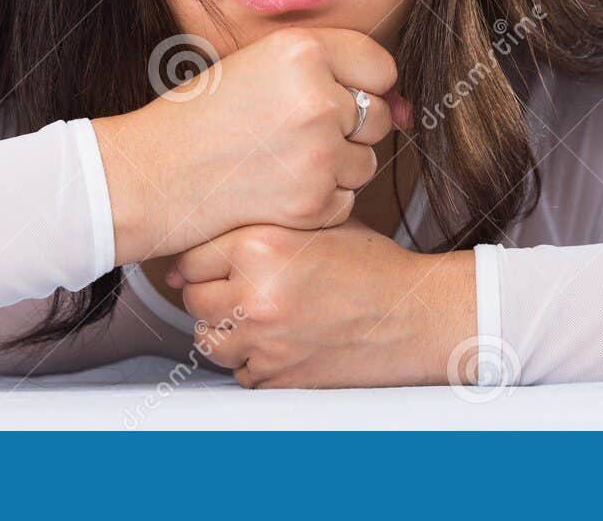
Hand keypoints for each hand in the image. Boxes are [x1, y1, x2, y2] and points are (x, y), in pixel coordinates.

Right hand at [89, 27, 407, 261]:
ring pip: (367, 160)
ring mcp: (318, 152)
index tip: (332, 97)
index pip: (380, 64)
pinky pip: (348, 199)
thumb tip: (409, 109)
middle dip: (348, 128)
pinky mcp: (313, 201)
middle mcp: (316, 96)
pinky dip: (321, 201)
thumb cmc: (197, 119)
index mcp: (301, 49)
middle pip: (378, 114)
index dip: (360, 84)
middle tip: (293, 133)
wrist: (148, 174)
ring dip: (337, 167)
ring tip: (280, 160)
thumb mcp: (258, 68)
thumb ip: (329, 75)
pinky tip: (277, 189)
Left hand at [169, 220, 475, 388]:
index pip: (188, 257)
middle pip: (192, 300)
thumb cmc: (373, 268)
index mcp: (260, 246)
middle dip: (211, 295)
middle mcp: (255, 295)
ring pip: (208, 341)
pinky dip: (253, 361)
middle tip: (240, 290)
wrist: (414, 315)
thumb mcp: (314, 225)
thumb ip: (258, 229)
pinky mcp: (277, 376)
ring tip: (259, 317)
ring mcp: (264, 340)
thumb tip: (202, 248)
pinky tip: (281, 342)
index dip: (200, 260)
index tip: (209, 265)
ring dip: (225, 331)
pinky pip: (240, 372)